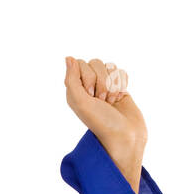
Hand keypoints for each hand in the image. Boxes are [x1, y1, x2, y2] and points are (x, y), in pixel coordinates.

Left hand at [63, 56, 146, 190]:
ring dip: (112, 84)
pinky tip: (120, 98)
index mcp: (75, 89)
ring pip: (110, 67)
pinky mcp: (119, 88)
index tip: (91, 96)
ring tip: (111, 101)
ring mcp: (104, 86)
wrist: (125, 135)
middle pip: (96, 62)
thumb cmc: (100, 121)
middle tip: (102, 101)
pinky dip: (122, 85)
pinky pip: (121, 72)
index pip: (80, 64)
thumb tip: (68, 57)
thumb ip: (72, 79)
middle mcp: (88, 86)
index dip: (88, 77)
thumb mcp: (80, 101)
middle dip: (102, 81)